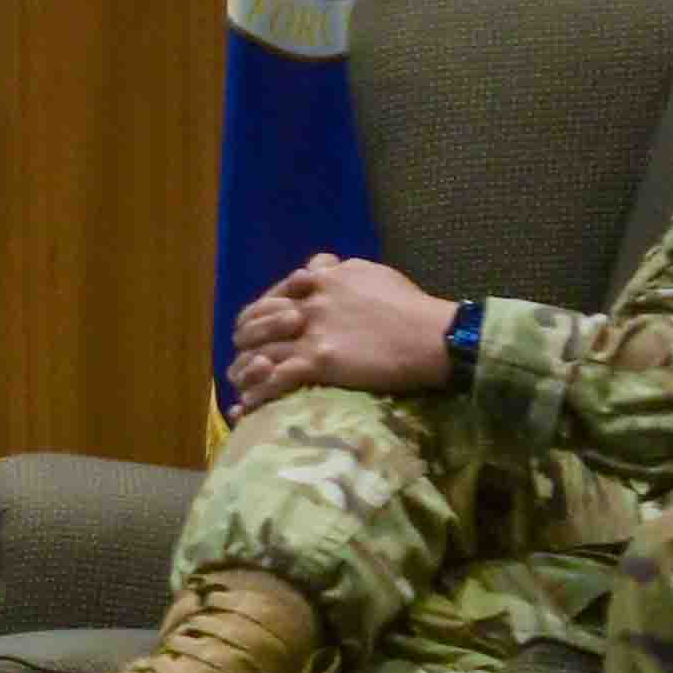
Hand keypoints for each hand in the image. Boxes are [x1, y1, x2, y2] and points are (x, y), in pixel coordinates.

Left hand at [224, 255, 457, 407]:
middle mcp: (308, 303)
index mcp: (319, 281)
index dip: (259, 315)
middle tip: (244, 359)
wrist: (431, 335)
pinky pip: (275, 379)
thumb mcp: (371, 272)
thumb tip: (319, 265)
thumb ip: (338, 270)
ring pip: (259, 351)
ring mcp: (311, 332)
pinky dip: (259, 394)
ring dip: (245, 371)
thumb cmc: (410, 306)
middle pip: (255, 322)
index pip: (272, 296)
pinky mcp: (319, 361)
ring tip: (241, 387)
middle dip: (245, 342)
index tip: (258, 329)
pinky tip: (251, 407)